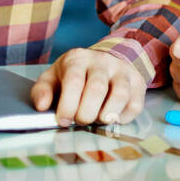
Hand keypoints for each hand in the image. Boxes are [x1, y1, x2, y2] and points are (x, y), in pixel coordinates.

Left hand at [31, 47, 146, 125]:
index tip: (63, 120)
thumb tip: (42, 106)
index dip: (68, 105)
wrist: (107, 59)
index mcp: (78, 59)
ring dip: (106, 115)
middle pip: (97, 89)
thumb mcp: (54, 77)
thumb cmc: (76, 74)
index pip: (74, 81)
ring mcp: (122, 71)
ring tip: (97, 120)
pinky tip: (112, 117)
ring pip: (120, 95)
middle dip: (86, 113)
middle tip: (81, 121)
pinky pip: (134, 105)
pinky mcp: (138, 83)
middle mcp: (102, 62)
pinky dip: (122, 118)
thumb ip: (42, 91)